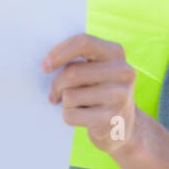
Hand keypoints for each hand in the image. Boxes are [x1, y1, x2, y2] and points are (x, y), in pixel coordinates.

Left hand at [44, 34, 139, 153]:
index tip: (44, 67)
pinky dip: (68, 117)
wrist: (122, 126)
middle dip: (57, 85)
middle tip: (54, 94)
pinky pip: (70, 114)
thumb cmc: (96, 91)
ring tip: (76, 105)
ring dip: (64, 102)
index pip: (84, 42)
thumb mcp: (94, 69)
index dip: (59, 52)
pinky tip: (83, 118)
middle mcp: (123, 72)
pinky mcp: (111, 118)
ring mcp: (120, 96)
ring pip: (69, 95)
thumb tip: (46, 64)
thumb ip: (76, 59)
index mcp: (115, 53)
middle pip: (73, 72)